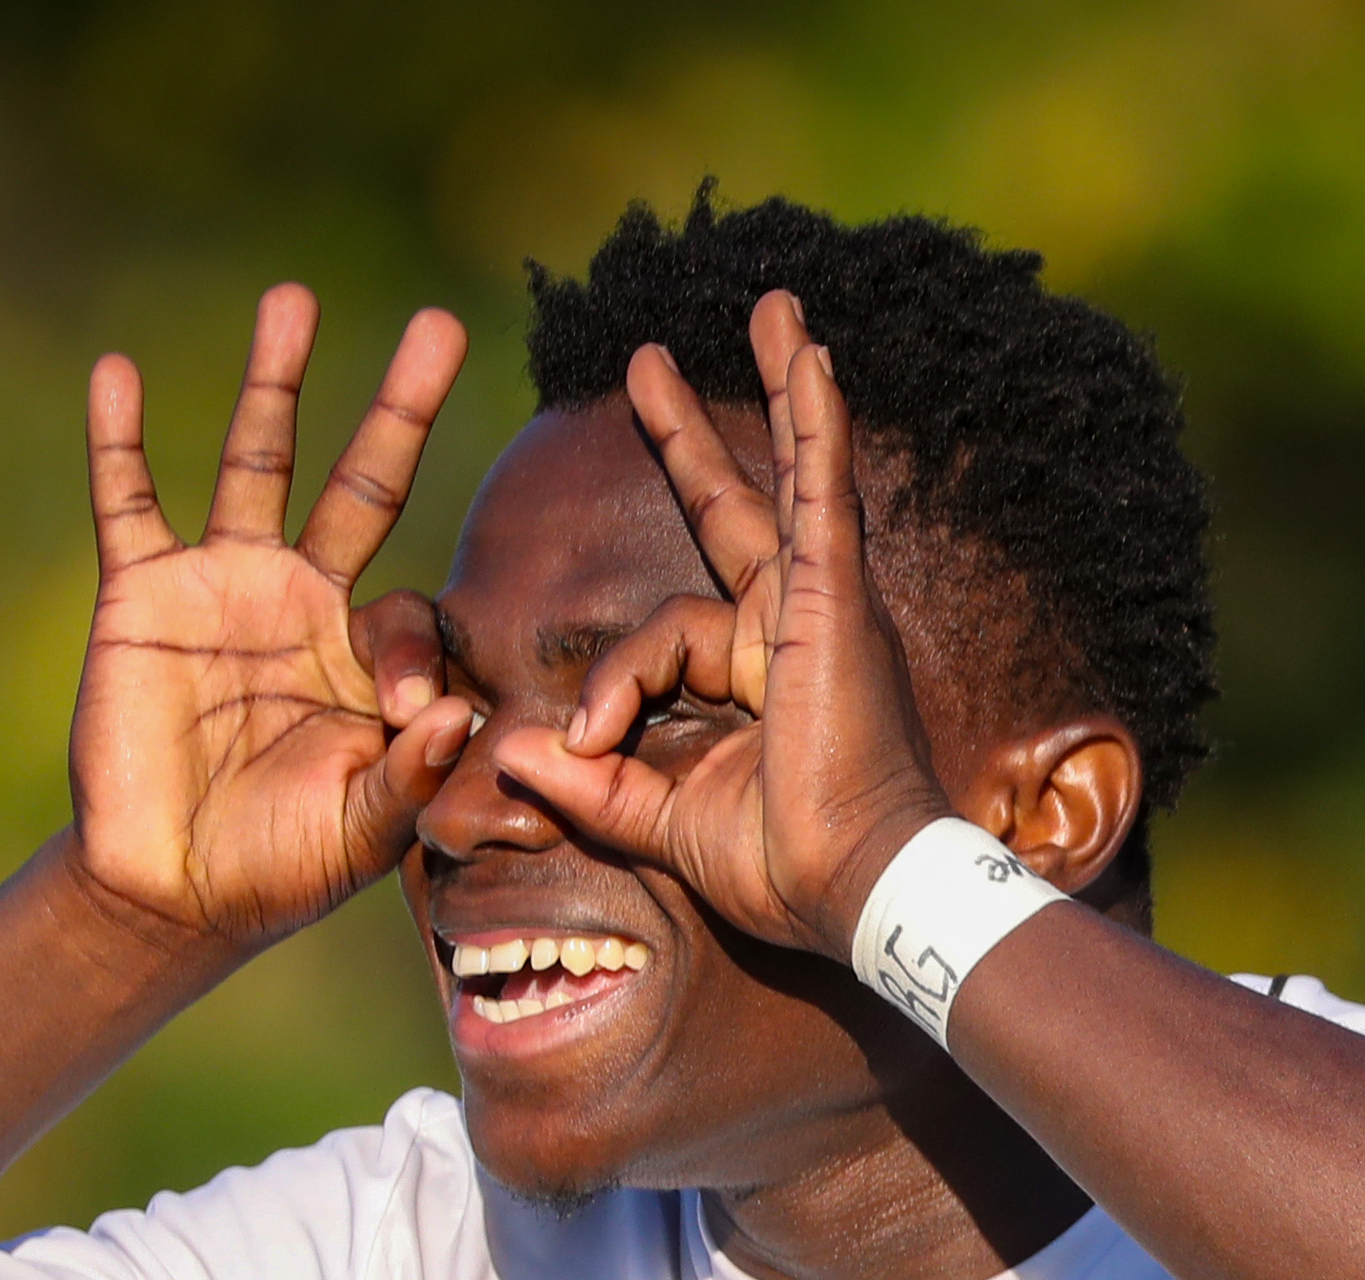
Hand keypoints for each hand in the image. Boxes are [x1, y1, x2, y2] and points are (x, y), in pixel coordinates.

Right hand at [67, 286, 477, 966]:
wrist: (170, 887)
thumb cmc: (280, 866)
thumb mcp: (363, 830)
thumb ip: (409, 774)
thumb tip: (456, 716)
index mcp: (366, 655)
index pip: (411, 611)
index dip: (416, 656)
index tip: (408, 714)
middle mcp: (302, 600)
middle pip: (362, 482)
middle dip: (400, 407)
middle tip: (438, 327)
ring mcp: (222, 585)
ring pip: (257, 462)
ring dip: (276, 383)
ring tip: (293, 301)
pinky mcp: (142, 593)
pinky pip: (128, 502)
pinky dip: (120, 440)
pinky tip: (118, 374)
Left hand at [488, 291, 952, 958]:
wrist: (851, 886)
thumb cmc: (781, 868)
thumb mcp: (660, 820)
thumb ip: (590, 783)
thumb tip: (513, 750)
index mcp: (755, 677)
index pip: (664, 638)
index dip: (616, 687)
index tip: (590, 741)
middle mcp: (791, 626)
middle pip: (734, 508)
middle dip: (692, 437)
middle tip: (647, 364)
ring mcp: (820, 604)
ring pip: (790, 477)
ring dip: (784, 388)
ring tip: (775, 308)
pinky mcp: (834, 596)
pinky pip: (820, 491)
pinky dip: (820, 423)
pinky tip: (812, 355)